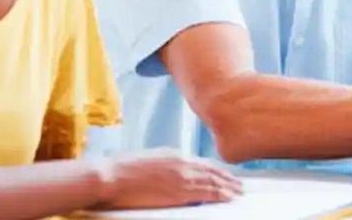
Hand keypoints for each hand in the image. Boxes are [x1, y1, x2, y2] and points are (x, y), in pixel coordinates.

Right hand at [96, 149, 241, 208]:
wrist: (112, 176)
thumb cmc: (122, 171)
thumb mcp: (149, 161)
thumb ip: (165, 165)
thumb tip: (171, 173)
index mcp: (175, 155)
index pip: (202, 163)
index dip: (215, 169)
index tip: (224, 174)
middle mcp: (182, 163)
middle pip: (211, 170)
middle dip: (226, 178)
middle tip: (239, 184)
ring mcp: (183, 176)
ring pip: (212, 181)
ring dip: (227, 187)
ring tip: (238, 192)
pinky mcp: (180, 190)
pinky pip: (206, 192)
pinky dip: (220, 194)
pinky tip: (228, 197)